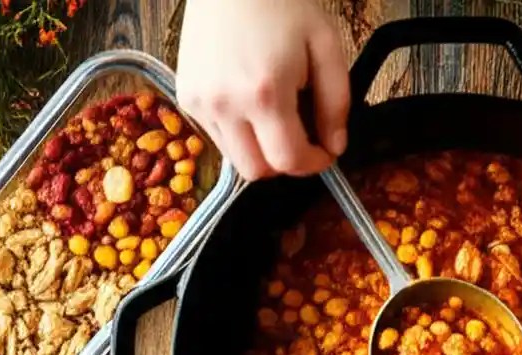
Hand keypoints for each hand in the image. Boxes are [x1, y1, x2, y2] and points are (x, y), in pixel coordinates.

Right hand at [176, 0, 348, 179]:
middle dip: (285, 163)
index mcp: (266, 94)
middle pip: (257, 171)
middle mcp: (227, 105)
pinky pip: (216, 137)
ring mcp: (201, 103)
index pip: (289, 160)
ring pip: (235, 159)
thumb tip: (335, 146)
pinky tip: (249, 103)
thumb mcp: (325, 47)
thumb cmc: (283, 5)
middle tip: (301, 138)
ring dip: (260, 151)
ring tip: (274, 117)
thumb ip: (335, 102)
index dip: (313, 164)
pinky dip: (238, 133)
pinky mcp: (186, 97)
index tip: (325, 152)